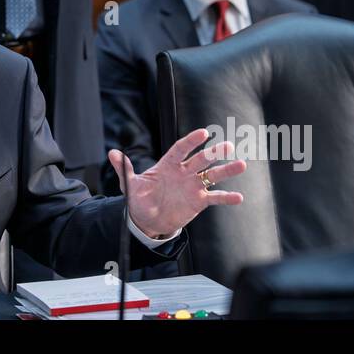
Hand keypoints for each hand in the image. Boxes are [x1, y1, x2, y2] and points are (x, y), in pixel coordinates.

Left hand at [109, 128, 245, 238]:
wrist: (148, 220)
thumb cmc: (139, 198)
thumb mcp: (130, 185)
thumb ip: (124, 169)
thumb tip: (112, 153)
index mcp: (168, 164)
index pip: (181, 149)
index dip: (192, 141)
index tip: (204, 133)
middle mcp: (183, 172)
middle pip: (200, 160)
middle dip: (214, 153)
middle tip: (227, 145)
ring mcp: (193, 186)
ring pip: (212, 175)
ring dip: (226, 170)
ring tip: (241, 165)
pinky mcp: (199, 201)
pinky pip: (214, 197)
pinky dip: (226, 197)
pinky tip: (238, 197)